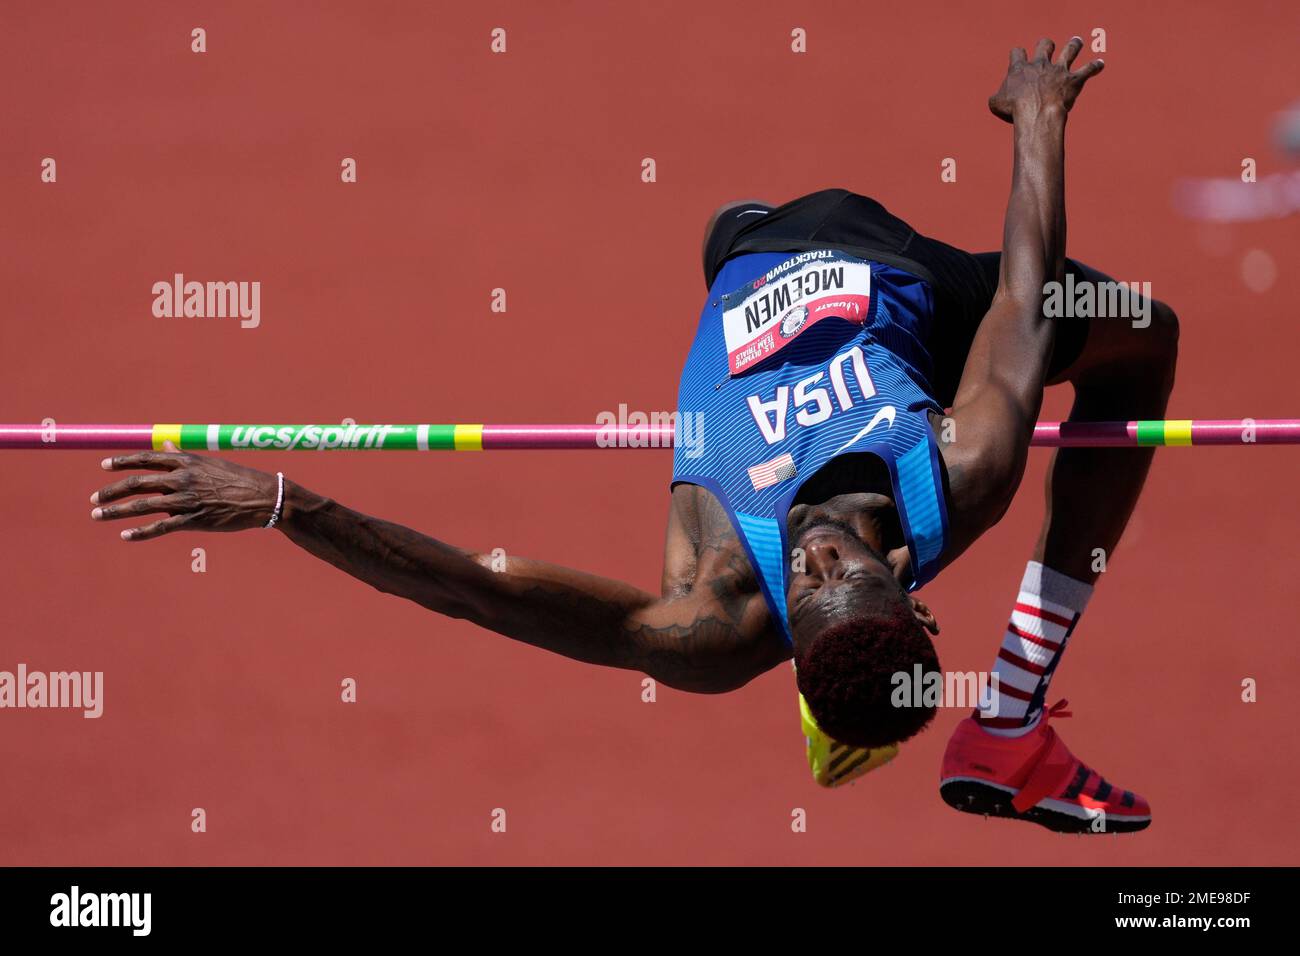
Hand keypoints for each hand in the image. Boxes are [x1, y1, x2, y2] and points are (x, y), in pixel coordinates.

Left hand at [90, 441, 280, 540]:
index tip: (104, 465)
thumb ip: (184, 457)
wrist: (263, 498)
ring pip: (142, 505)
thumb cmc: (238, 479)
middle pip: (137, 483)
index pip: (146, 459)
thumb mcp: (210, 463)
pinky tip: (125, 535)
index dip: (122, 461)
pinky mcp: (193, 520)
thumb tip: (167, 446)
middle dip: (111, 491)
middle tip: (95, 498)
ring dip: (116, 511)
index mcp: (186, 462)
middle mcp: (182, 479)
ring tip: (98, 515)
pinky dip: (140, 532)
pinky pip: (160, 527)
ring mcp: (186, 500)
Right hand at [988, 36, 1102, 122]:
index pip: (1017, 52)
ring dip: (1074, 45)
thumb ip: (997, 97)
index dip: (1018, 54)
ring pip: (1070, 50)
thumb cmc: (1014, 110)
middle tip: (1048, 47)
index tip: (1018, 58)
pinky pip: (1088, 70)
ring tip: (1076, 42)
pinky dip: (1095, 67)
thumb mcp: (996, 104)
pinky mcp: (1073, 80)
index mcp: (1020, 68)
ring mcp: (1058, 71)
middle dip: (1047, 45)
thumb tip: (998, 99)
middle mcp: (1041, 64)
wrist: (1036, 113)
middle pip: (1045, 45)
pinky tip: (1100, 64)